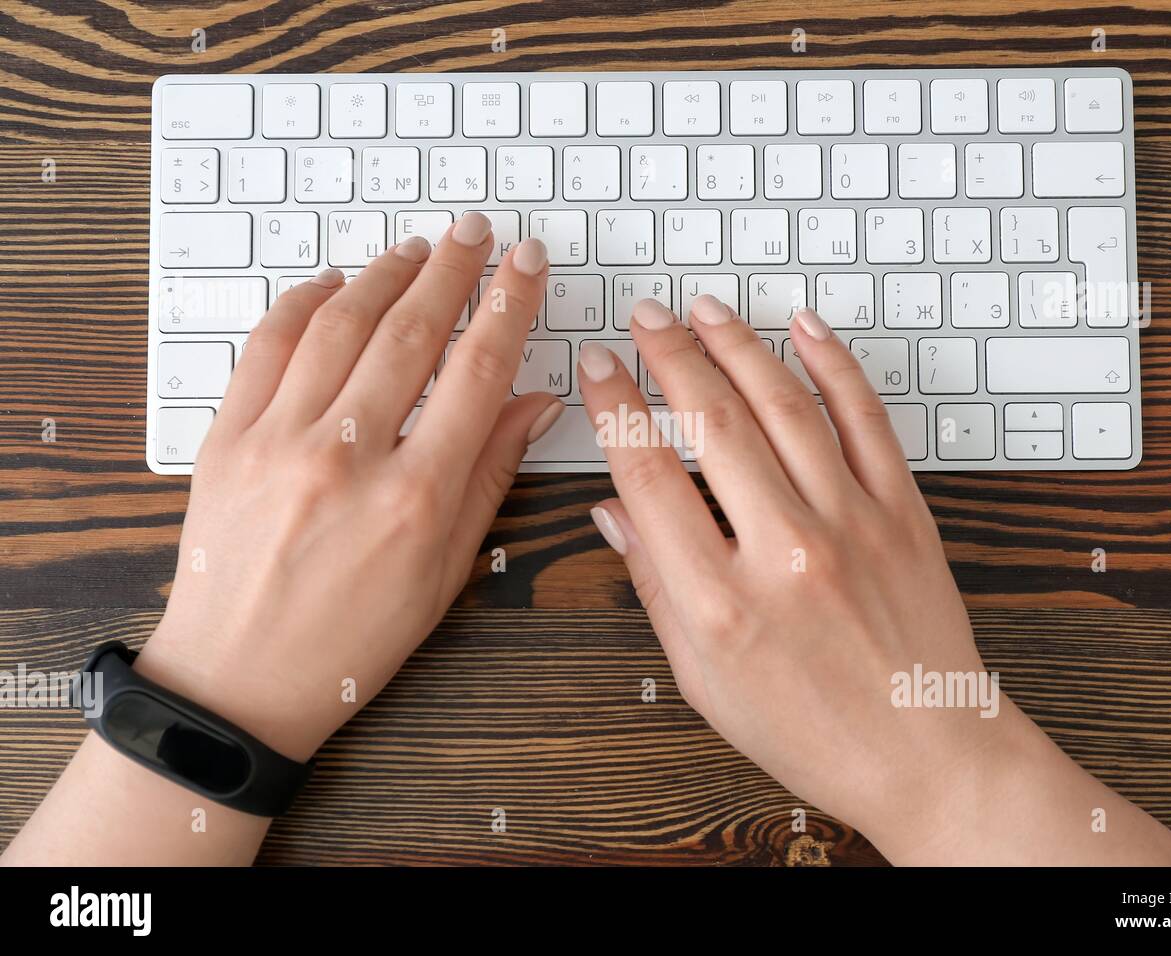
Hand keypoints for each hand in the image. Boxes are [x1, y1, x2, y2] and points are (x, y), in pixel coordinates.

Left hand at [137, 215, 558, 761]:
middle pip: (413, 331)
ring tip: (415, 250)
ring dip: (385, 274)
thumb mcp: (446, 570)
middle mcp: (351, 459)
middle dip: (452, 268)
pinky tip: (333, 285)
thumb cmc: (353, 640)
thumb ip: (490, 476)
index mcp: (418, 497)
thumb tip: (534, 402)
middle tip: (475, 231)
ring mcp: (281, 442)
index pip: (478, 371)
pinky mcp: (227, 439)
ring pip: (341, 324)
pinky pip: (267, 345)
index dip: (509, 305)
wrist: (240, 680)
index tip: (525, 264)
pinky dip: (303, 302)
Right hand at [574, 295, 1170, 865]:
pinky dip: (834, 366)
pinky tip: (804, 330)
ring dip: (739, 347)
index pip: (648, 475)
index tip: (600, 370)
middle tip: (648, 318)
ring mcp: (851, 525)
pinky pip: (866, 420)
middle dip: (670, 356)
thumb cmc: (814, 730)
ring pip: (785, 407)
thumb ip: (655, 589)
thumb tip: (614, 514)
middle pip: (713, 424)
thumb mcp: (704, 681)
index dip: (616, 408)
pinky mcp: (902, 513)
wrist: (927, 753)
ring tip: (705, 312)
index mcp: (721, 603)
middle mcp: (786, 553)